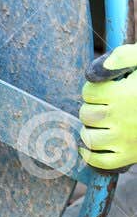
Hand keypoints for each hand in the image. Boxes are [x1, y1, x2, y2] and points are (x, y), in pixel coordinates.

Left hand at [80, 45, 136, 169]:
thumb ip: (125, 55)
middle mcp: (122, 118)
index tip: (101, 89)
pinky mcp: (129, 155)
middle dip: (89, 107)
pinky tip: (88, 146)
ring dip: (87, 130)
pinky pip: (100, 161)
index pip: (89, 92)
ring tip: (96, 124)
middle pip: (87, 114)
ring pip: (90, 138)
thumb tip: (102, 67)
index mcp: (124, 94)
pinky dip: (89, 155)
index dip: (91, 89)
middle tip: (100, 105)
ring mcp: (125, 140)